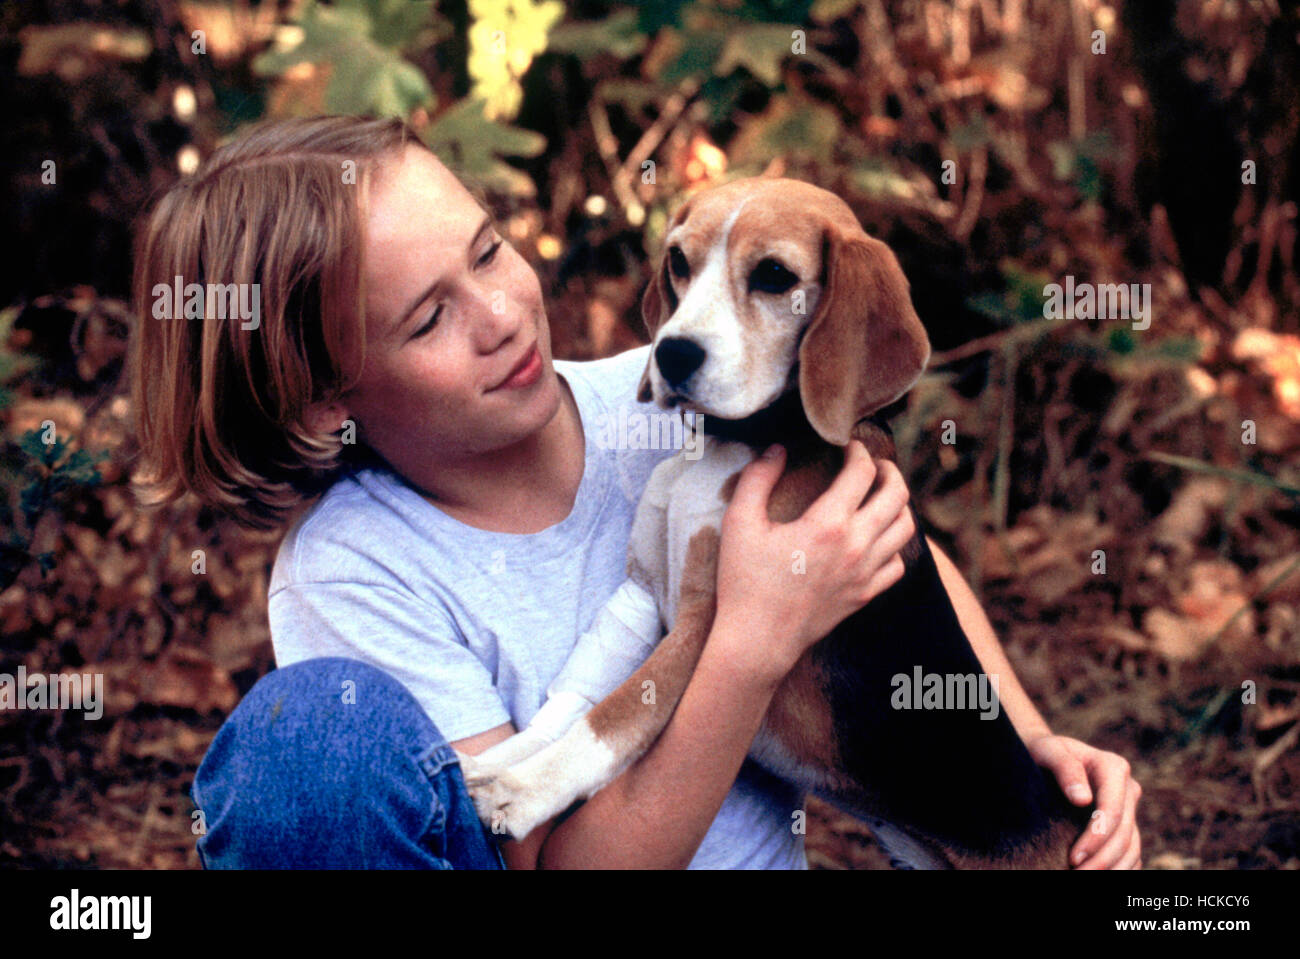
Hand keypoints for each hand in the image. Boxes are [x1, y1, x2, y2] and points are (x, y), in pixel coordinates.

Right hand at [712, 440, 913, 684]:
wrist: (758, 641)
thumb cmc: (745, 582)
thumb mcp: (739, 523)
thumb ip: (757, 478)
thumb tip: (777, 449)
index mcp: (828, 523)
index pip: (862, 472)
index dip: (858, 451)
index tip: (847, 446)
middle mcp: (856, 546)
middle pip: (897, 495)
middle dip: (889, 471)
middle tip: (873, 465)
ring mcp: (865, 573)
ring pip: (906, 528)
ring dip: (898, 505)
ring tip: (880, 496)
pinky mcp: (865, 595)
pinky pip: (897, 563)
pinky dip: (893, 544)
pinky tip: (875, 538)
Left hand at [1026, 734, 1142, 868]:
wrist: (1048, 757)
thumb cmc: (1044, 753)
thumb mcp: (1048, 751)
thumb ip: (1065, 768)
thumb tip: (1083, 799)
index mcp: (1113, 767)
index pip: (1113, 812)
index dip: (1096, 838)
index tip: (1073, 859)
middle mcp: (1128, 788)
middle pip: (1124, 835)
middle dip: (1101, 861)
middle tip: (1074, 876)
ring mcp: (1130, 808)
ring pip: (1132, 849)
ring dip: (1111, 869)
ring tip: (1084, 879)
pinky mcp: (1127, 824)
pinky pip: (1131, 854)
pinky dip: (1119, 869)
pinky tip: (1100, 875)